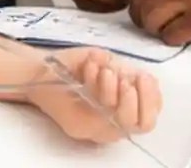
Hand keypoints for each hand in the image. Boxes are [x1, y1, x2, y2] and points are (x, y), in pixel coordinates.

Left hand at [27, 48, 160, 142]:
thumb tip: (143, 77)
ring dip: (120, 92)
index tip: (145, 76)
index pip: (150, 113)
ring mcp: (95, 128)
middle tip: (130, 78)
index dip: (154, 97)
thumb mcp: (104, 62)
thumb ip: (124, 71)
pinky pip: (102, 118)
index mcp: (119, 107)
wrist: (36, 68)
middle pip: (145, 124)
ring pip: (125, 123)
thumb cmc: (70, 65)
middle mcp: (111, 121)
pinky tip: (97, 72)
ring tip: (106, 71)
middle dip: (143, 98)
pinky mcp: (79, 127)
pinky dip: (105, 91)